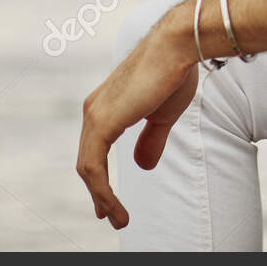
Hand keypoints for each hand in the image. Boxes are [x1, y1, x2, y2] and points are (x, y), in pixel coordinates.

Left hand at [76, 6, 199, 228]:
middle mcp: (94, 109)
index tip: (107, 201)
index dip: (101, 177)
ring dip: (102, 197)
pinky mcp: (102, 122)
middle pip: (88, 160)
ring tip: (117, 219)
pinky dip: (102, 191)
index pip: (96, 148)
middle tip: (108, 216)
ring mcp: (95, 116)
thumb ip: (150, 140)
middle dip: (98, 192)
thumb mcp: (163, 114)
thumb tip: (142, 166)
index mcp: (108, 105)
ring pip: (88, 168)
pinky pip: (93, 167)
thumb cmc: (175, 72)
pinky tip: (114, 207)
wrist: (178, 46)